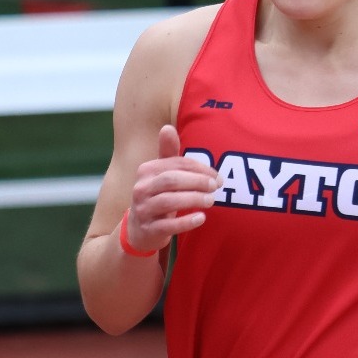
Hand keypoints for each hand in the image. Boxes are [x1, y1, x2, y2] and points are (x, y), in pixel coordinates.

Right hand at [125, 125, 220, 252]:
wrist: (140, 229)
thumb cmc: (157, 196)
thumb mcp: (161, 174)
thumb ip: (168, 152)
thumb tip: (168, 128)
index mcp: (146, 171)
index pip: (176, 164)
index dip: (199, 169)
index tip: (217, 177)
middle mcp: (141, 188)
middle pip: (172, 180)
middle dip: (197, 182)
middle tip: (216, 187)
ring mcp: (144, 210)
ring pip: (169, 201)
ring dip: (194, 199)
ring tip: (211, 200)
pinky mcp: (149, 229)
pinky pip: (168, 225)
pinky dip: (186, 221)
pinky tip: (201, 218)